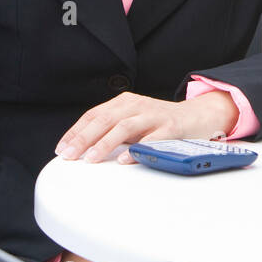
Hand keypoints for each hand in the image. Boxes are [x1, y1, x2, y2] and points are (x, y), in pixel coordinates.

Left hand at [56, 90, 238, 162]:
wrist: (199, 115)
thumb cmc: (161, 122)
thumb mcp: (133, 121)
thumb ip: (112, 130)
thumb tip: (81, 149)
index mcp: (125, 102)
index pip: (94, 114)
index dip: (76, 131)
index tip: (62, 149)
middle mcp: (138, 105)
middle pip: (105, 119)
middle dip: (84, 138)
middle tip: (69, 156)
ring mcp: (154, 115)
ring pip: (124, 127)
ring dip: (105, 144)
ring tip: (91, 159)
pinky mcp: (171, 127)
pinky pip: (152, 138)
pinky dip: (137, 149)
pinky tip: (125, 159)